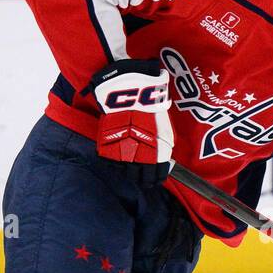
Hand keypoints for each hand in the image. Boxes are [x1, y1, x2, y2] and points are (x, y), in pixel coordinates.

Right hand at [89, 58, 173, 185]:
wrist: (131, 95)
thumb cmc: (152, 109)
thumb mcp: (165, 131)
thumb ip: (163, 149)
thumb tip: (164, 162)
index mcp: (157, 156)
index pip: (157, 176)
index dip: (155, 178)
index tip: (154, 178)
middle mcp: (140, 160)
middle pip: (140, 178)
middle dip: (142, 178)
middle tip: (142, 177)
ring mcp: (122, 156)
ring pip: (125, 172)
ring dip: (128, 171)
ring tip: (129, 168)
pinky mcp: (107, 150)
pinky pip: (111, 164)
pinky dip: (114, 163)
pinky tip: (118, 160)